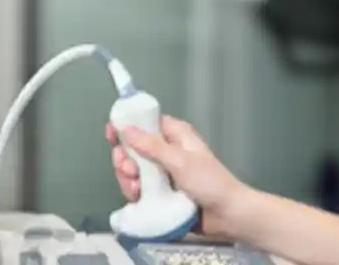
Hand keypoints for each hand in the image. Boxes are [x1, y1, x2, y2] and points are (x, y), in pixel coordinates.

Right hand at [106, 114, 252, 239]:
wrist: (226, 215)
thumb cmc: (209, 182)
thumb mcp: (180, 161)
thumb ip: (152, 146)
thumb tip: (126, 128)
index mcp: (175, 136)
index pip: (146, 123)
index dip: (127, 126)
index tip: (111, 133)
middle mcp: (166, 151)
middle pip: (134, 148)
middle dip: (125, 158)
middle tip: (128, 168)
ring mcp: (162, 174)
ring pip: (133, 170)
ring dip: (128, 177)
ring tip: (135, 186)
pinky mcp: (159, 193)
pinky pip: (138, 188)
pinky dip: (134, 191)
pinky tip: (137, 196)